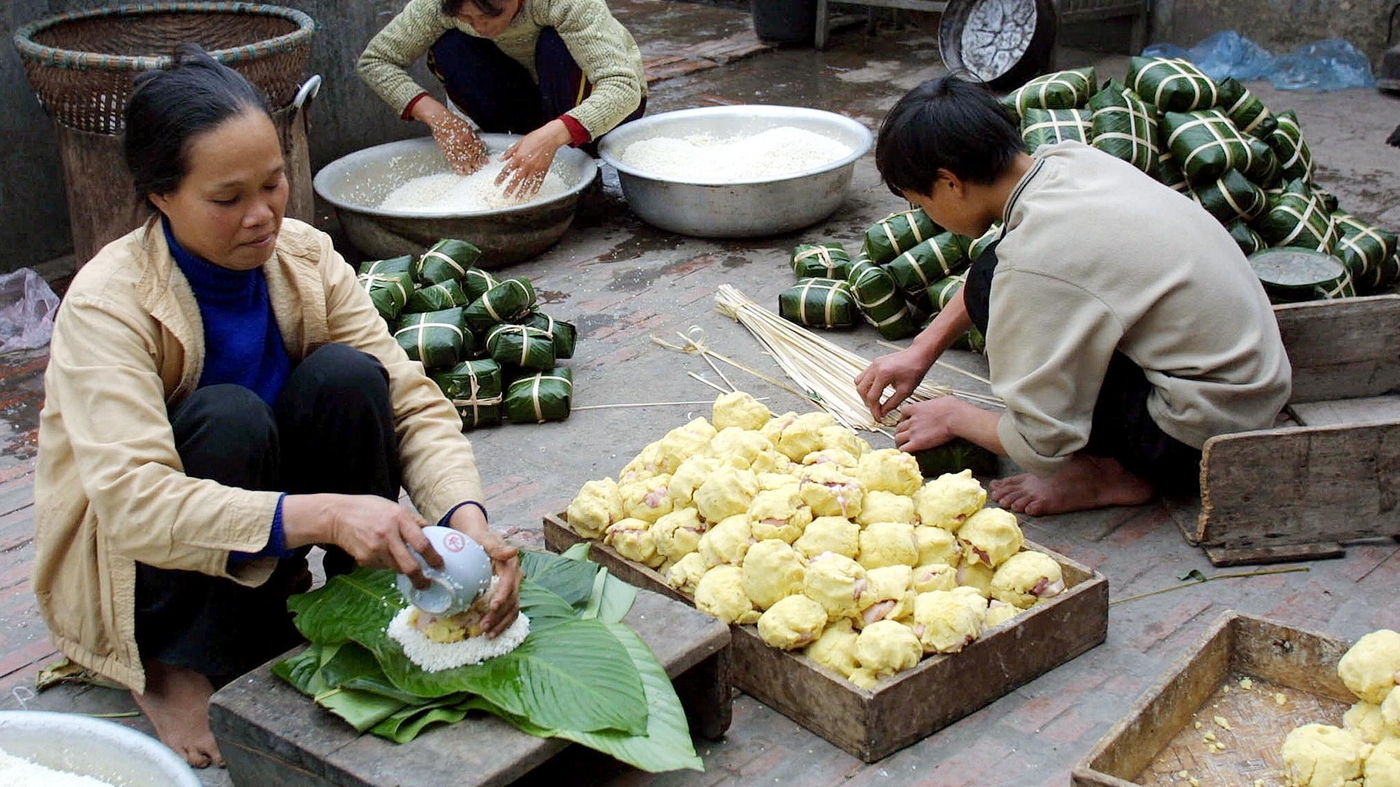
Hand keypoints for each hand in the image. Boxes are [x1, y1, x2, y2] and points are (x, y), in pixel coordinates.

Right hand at [315, 496, 442, 587]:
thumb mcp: (394, 507)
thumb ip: (413, 520)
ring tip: (395, 554)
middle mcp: (388, 535)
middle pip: (409, 565)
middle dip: (421, 579)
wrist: (337, 516)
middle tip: (427, 584)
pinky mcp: (365, 559)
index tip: (440, 566)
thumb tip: (432, 533)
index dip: (433, 558)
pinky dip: (385, 562)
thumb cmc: (368, 509)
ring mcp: (375, 549)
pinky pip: (382, 566)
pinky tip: (377, 550)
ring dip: (401, 566)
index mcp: (399, 519)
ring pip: (396, 568)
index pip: (422, 543)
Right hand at [412, 97, 487, 174]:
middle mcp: (461, 143)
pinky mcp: (446, 150)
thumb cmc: (453, 121)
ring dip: (469, 168)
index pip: (477, 150)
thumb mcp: (467, 126)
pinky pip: (453, 161)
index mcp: (468, 137)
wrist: (440, 119)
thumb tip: (481, 144)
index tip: (485, 162)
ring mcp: (453, 147)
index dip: (482, 157)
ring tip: (472, 172)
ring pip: (463, 160)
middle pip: (471, 157)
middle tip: (480, 169)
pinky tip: (461, 172)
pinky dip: (457, 167)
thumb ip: (474, 136)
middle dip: (477, 164)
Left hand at [449, 505, 521, 637]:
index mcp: (511, 566)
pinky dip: (502, 623)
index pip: (510, 583)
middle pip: (512, 600)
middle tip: (483, 627)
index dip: (503, 596)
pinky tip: (491, 633)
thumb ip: (497, 547)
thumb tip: (513, 551)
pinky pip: (509, 612)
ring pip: (513, 609)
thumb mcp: (485, 539)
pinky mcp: (507, 595)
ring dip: (502, 623)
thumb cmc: (478, 539)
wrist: (479, 540)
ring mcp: (512, 588)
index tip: (492, 607)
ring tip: (487, 635)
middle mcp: (515, 578)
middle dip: (499, 615)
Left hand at [496, 119, 571, 199]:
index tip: (497, 184)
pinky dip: (534, 188)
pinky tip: (531, 193)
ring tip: (517, 198)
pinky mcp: (543, 171)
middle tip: (505, 196)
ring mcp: (535, 169)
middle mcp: (525, 165)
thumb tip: (500, 159)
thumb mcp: (518, 143)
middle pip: (515, 180)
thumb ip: (508, 152)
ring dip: (521, 192)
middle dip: (509, 189)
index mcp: (518, 158)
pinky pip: (538, 182)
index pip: (506, 171)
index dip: (500, 178)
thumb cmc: (535, 138)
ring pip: (526, 184)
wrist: (549, 138)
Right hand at [854, 345, 937, 420]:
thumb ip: (892, 404)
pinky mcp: (874, 363)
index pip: (872, 397)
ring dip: (864, 393)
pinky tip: (876, 390)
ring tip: (875, 400)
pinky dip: (866, 385)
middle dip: (867, 402)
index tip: (878, 417)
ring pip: (858, 382)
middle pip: (861, 390)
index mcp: (883, 375)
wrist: (918, 355)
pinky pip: (863, 376)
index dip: (874, 410)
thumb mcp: (905, 391)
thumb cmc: (915, 370)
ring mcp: (873, 364)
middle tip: (876, 410)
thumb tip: (882, 412)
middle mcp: (875, 368)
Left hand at [892, 397, 969, 452]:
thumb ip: (934, 404)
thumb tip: (940, 405)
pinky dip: (903, 451)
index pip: (902, 411)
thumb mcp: (940, 400)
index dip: (904, 417)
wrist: (956, 417)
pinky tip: (907, 453)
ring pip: (898, 438)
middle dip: (900, 432)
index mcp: (917, 408)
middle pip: (898, 427)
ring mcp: (913, 432)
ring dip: (900, 443)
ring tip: (904, 446)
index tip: (907, 420)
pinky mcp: (917, 443)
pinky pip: (904, 449)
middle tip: (905, 436)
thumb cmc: (953, 408)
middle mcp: (912, 420)